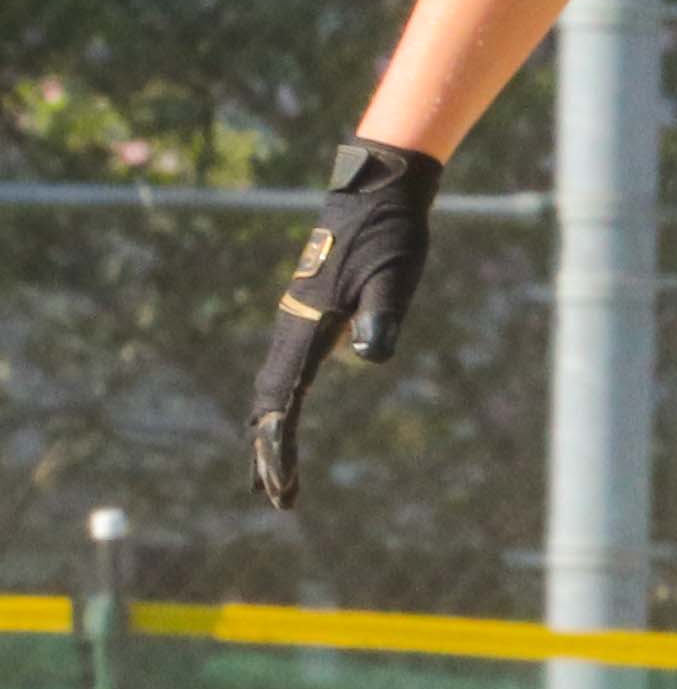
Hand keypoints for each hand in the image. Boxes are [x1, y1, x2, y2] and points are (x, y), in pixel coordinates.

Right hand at [248, 139, 444, 511]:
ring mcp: (300, 320)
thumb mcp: (396, 275)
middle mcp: (294, 325)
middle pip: (268, 403)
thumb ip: (383, 315)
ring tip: (275, 477)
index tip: (283, 484)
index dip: (281, 445)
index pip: (284, 399)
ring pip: (273, 388)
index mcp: (308, 324)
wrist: (379, 188)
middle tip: (279, 500)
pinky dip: (282, 405)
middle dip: (271, 454)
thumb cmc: (392, 233)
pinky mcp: (313, 313)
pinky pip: (288, 371)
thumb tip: (371, 357)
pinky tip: (288, 420)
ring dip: (272, 434)